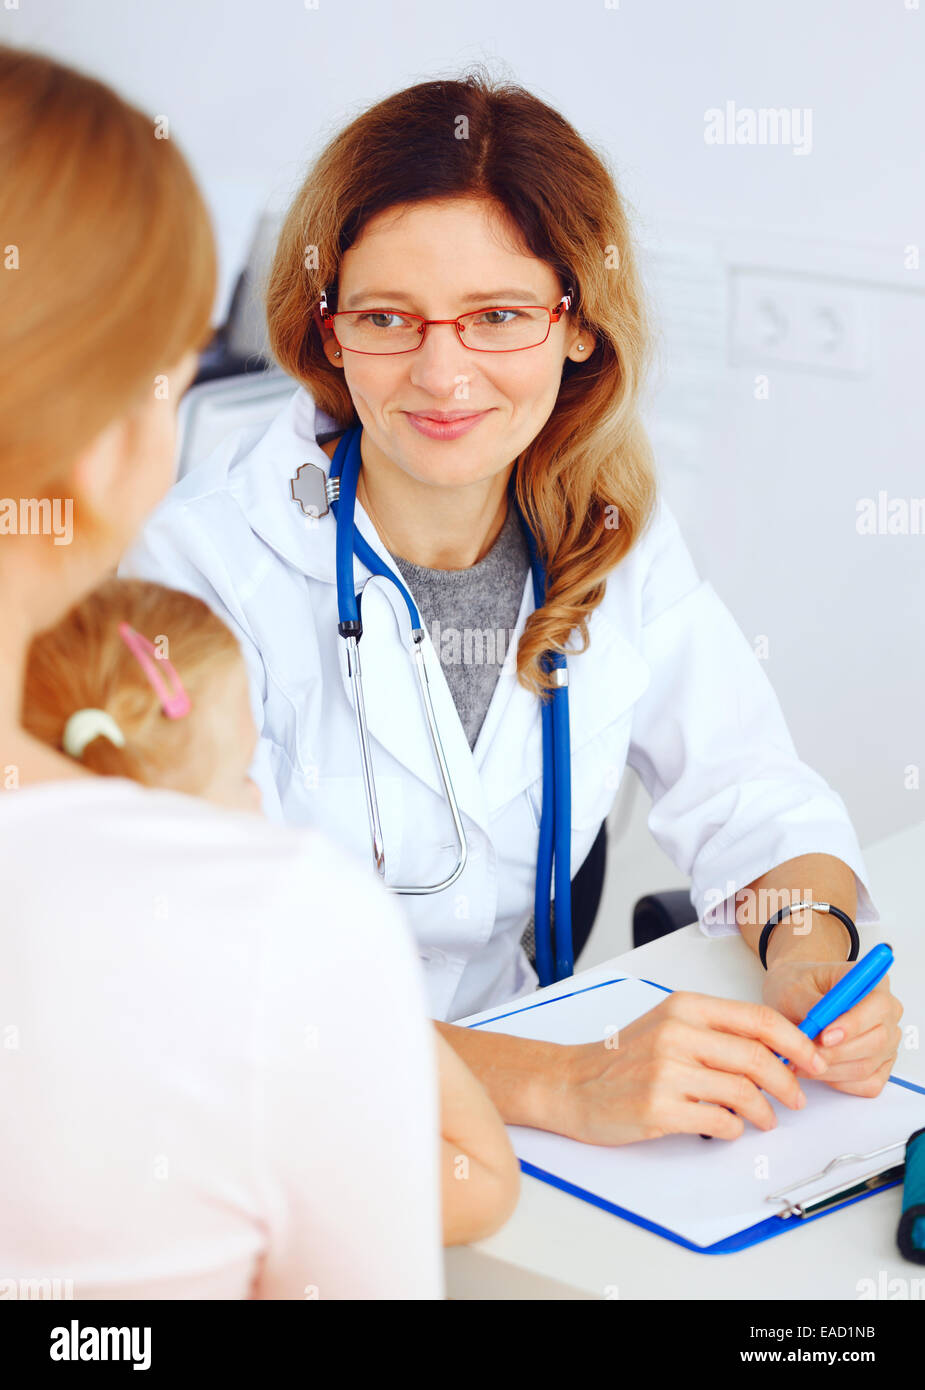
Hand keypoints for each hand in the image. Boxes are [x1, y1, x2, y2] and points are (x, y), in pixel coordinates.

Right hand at [559, 990, 830, 1144]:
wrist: (572, 1084)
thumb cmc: (624, 1057)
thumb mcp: (669, 1024)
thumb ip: (717, 1032)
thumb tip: (778, 1050)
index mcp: (685, 1007)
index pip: (758, 1019)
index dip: (796, 1042)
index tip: (813, 1060)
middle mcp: (677, 1034)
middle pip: (758, 1059)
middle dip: (789, 1084)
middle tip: (796, 1099)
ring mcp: (667, 1072)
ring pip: (744, 1094)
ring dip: (765, 1113)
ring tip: (764, 1120)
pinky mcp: (660, 1109)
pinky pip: (720, 1122)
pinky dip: (734, 1130)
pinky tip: (727, 1127)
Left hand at [761, 959, 902, 1096]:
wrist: (793, 997)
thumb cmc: (798, 986)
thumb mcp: (795, 988)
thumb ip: (811, 1005)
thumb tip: (821, 1024)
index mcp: (874, 983)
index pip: (878, 1006)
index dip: (854, 1025)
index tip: (825, 1036)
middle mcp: (887, 1013)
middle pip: (877, 1041)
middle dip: (838, 1053)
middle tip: (807, 1054)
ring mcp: (886, 1042)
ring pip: (868, 1065)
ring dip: (833, 1069)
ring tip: (802, 1063)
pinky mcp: (879, 1065)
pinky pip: (867, 1084)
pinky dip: (840, 1082)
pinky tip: (816, 1071)